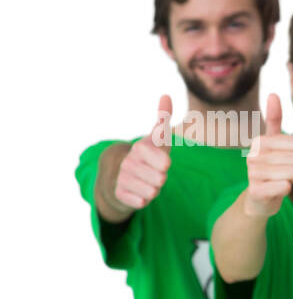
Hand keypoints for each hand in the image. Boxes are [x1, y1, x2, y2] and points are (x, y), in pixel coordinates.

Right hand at [113, 95, 172, 209]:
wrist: (123, 173)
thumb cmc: (148, 155)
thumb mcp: (157, 138)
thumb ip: (163, 118)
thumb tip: (166, 95)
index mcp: (139, 148)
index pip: (164, 162)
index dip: (165, 164)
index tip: (161, 161)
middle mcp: (127, 162)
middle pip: (160, 179)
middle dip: (161, 178)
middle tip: (153, 172)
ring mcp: (121, 179)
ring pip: (152, 192)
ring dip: (154, 189)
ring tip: (147, 181)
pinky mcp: (119, 195)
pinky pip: (141, 203)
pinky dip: (143, 200)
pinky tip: (138, 191)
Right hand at [244, 94, 292, 216]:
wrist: (259, 198)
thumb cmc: (270, 167)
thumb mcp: (272, 142)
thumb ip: (274, 119)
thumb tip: (273, 93)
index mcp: (259, 142)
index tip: (284, 158)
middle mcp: (252, 155)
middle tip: (281, 172)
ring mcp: (252, 174)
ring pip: (292, 173)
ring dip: (290, 179)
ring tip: (278, 180)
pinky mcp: (256, 191)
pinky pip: (285, 187)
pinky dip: (286, 189)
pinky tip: (276, 190)